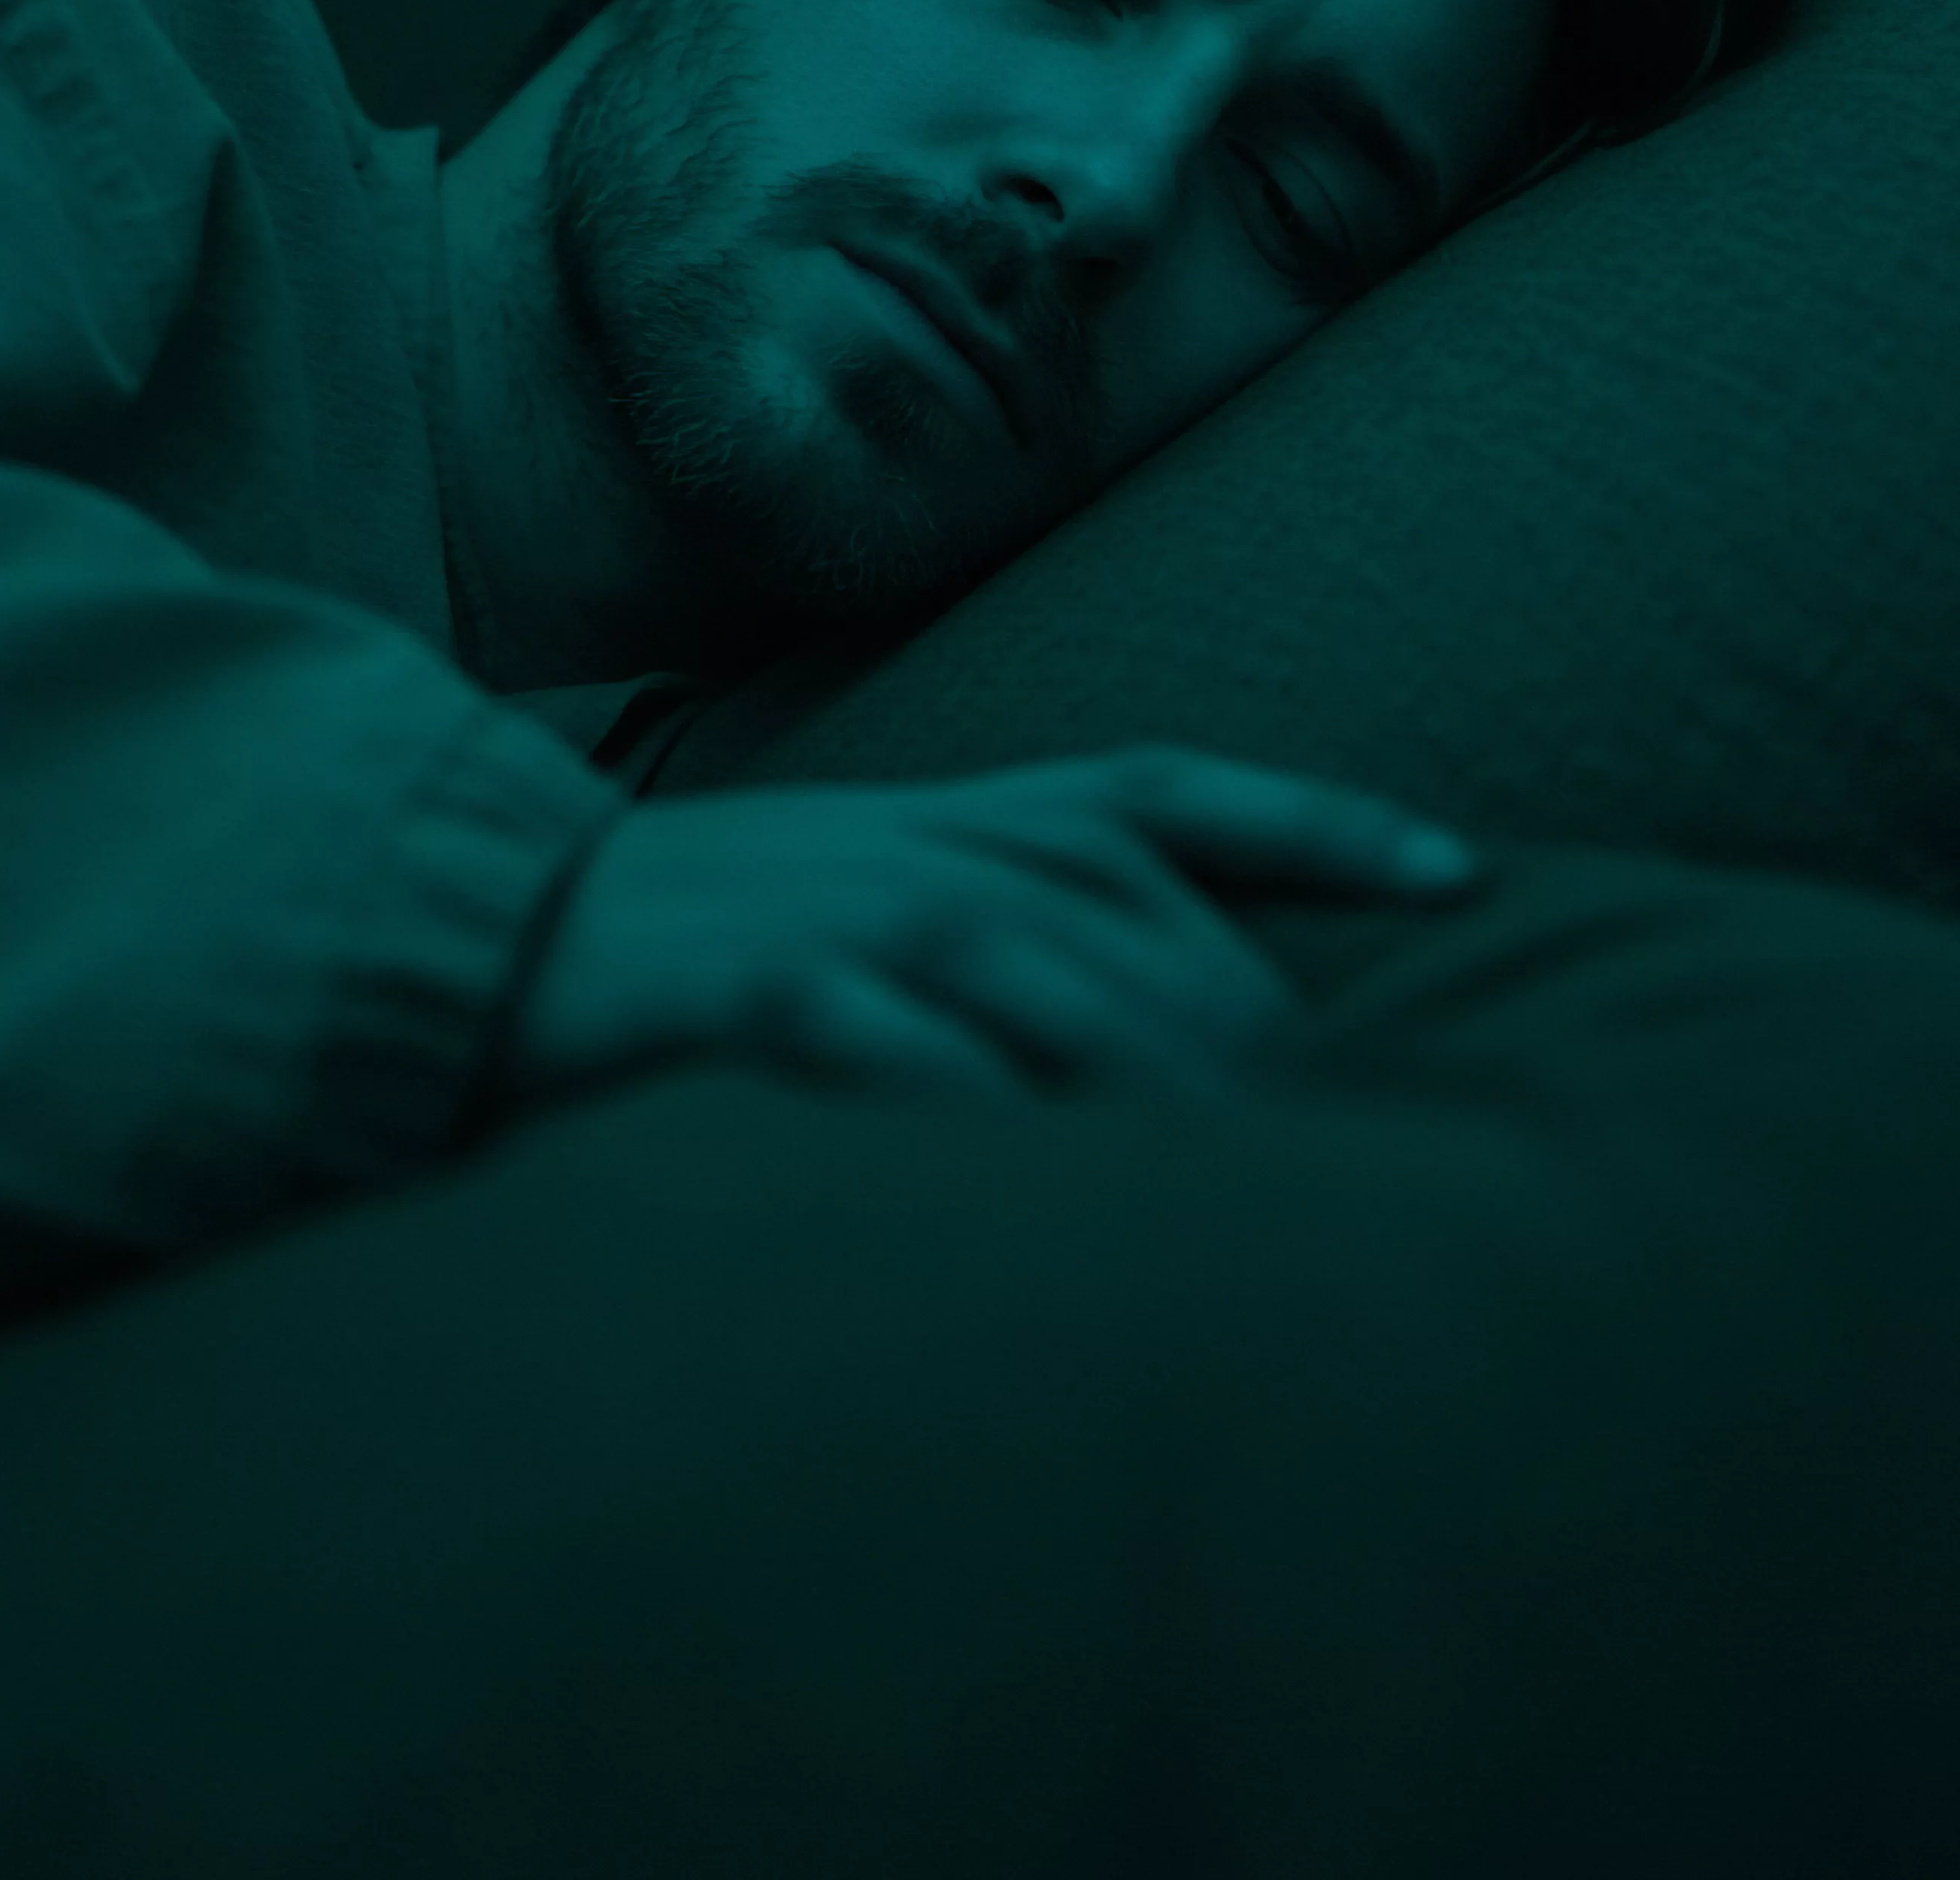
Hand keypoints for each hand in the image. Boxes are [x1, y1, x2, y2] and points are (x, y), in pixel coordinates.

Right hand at [493, 742, 1483, 1110]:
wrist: (499, 923)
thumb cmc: (723, 931)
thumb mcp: (885, 885)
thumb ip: (1021, 918)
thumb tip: (1171, 1012)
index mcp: (972, 816)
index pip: (1177, 795)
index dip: (1324, 824)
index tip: (1460, 871)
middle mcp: (932, 846)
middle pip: (1143, 912)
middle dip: (1255, 1015)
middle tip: (1361, 1126)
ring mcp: (845, 912)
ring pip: (1040, 970)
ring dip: (1152, 1063)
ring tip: (1255, 1165)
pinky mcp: (753, 989)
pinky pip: (885, 1043)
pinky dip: (969, 1099)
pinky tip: (1035, 1164)